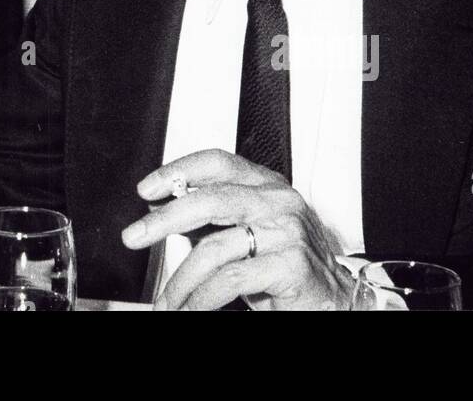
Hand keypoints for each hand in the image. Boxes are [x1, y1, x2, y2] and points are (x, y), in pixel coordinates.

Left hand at [120, 150, 353, 310]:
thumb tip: (160, 211)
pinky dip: (201, 299)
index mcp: (267, 185)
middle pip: (209, 199)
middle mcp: (279, 201)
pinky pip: (229, 280)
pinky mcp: (292, 264)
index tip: (147, 188)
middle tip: (135, 236)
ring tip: (166, 302)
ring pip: (214, 249)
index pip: (217, 162)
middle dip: (164, 219)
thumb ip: (213, 220)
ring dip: (180, 281)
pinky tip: (190, 309)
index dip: (178, 170)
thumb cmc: (288, 270)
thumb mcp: (248, 235)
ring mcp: (288, 231)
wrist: (337, 302)